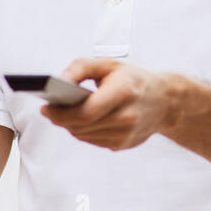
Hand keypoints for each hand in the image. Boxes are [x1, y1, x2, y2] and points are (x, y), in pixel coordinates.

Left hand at [39, 57, 173, 150]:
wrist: (165, 101)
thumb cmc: (133, 79)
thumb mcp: (109, 64)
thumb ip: (80, 67)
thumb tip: (58, 81)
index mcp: (124, 93)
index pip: (85, 112)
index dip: (61, 113)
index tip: (45, 107)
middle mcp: (127, 117)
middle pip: (81, 126)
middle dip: (61, 118)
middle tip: (49, 109)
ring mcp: (126, 135)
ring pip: (84, 135)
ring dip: (70, 125)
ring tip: (64, 112)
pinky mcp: (122, 145)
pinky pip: (92, 140)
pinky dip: (83, 130)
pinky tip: (84, 119)